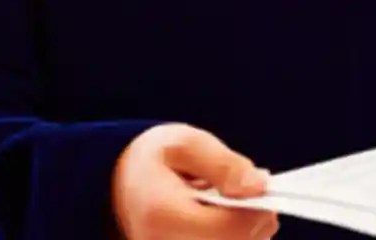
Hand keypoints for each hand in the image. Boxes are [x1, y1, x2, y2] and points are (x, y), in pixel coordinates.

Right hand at [112, 123, 279, 239]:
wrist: (113, 187)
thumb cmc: (153, 160)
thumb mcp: (185, 144)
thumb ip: (224, 164)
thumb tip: (259, 186)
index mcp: (163, 215)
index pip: (228, 229)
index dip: (257, 210)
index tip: (261, 187)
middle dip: (256, 222)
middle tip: (251, 193)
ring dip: (246, 232)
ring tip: (234, 204)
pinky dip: (233, 238)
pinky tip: (225, 220)